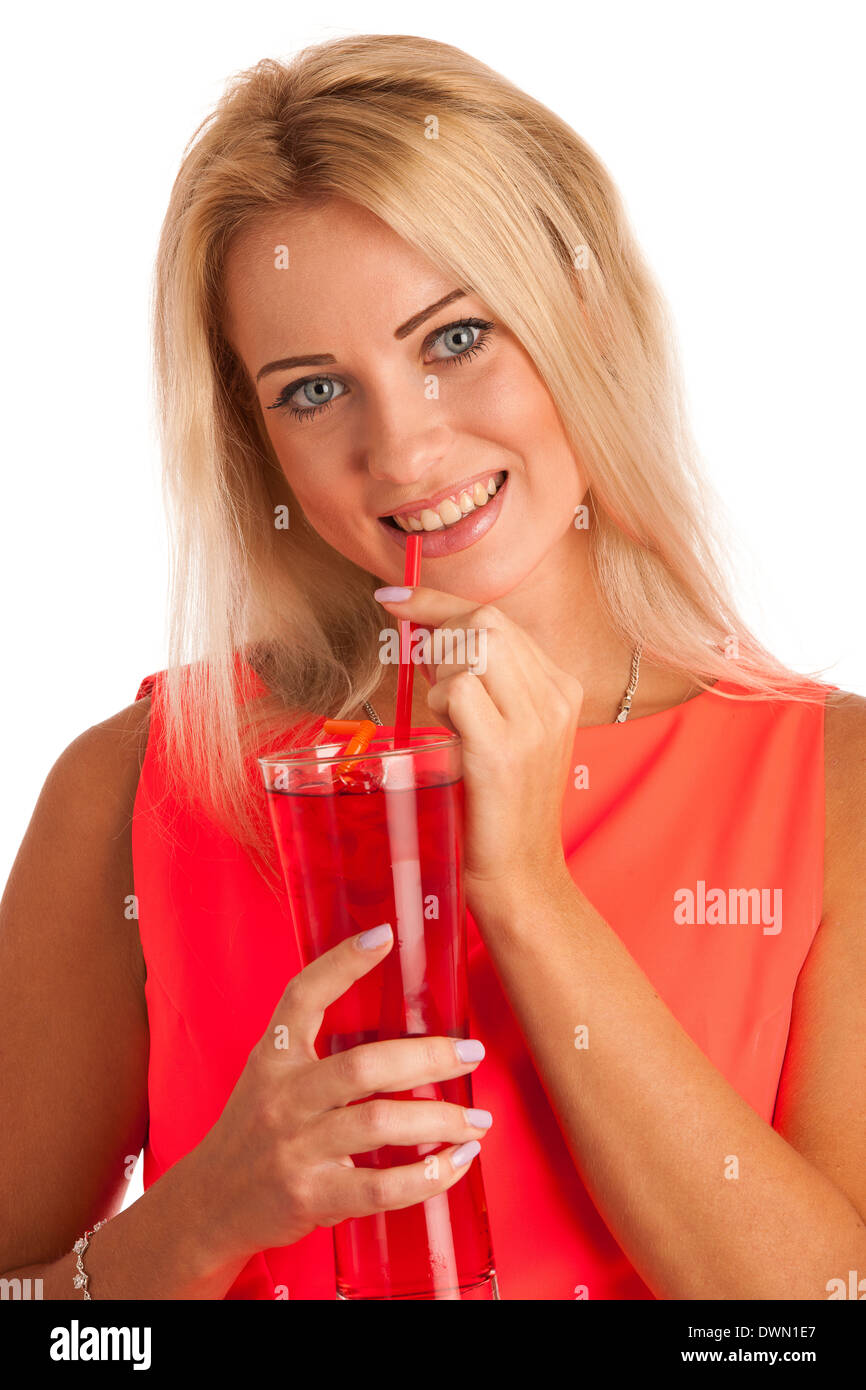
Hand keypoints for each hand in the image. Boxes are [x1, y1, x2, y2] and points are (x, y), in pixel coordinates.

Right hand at [190, 926, 490, 1263]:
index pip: (302, 997)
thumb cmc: (253, 1133)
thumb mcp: (269, 1076)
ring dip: (440, 1119)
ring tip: (476, 1120)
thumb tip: (399, 1024)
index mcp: (273, 1058)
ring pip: (380, 1123)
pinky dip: (429, 1176)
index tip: (386, 935)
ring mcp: (296, 1148)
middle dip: (428, 1056)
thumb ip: (314, 1049)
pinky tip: (457, 1162)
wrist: (208, 1205)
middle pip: (363, 1066)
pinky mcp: (312, 1196)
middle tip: (472, 1053)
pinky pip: (382, 1186)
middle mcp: (283, 1098)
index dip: (342, 962)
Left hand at [376, 585, 583, 911]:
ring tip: (444, 717)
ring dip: (439, 673)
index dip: (439, 601)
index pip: (497, 617)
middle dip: (434, 628)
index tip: (396, 597)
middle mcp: (555, 697)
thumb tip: (432, 636)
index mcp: (561, 688)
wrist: (522, 877)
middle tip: (413, 660)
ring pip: (472, 647)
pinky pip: (458, 690)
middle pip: (484, 621)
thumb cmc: (500, 807)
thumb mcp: (507, 733)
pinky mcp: (504, 751)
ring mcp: (534, 723)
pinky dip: (438, 702)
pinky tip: (446, 734)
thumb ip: (483, 684)